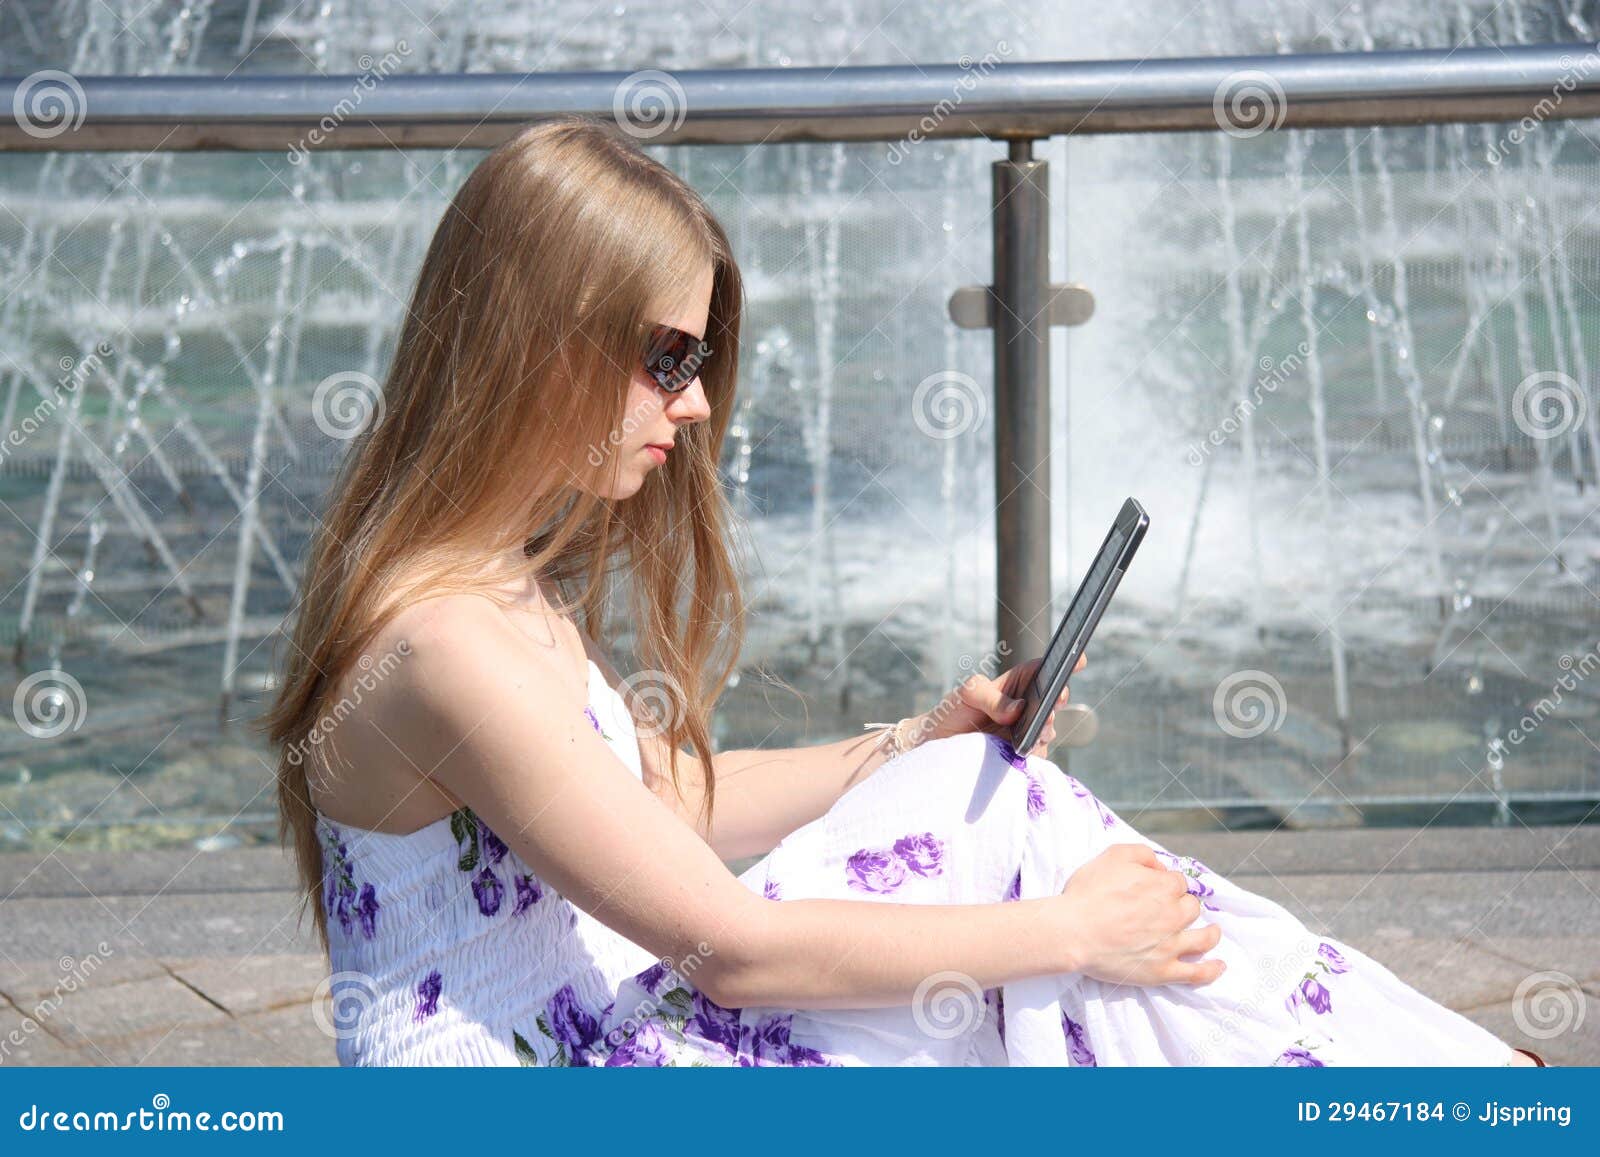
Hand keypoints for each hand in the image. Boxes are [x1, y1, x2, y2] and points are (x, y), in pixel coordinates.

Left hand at [911, 653, 1086, 756]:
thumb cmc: (954, 712)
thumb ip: (989, 696)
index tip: (1078, 660)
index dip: (1063, 663)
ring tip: (1036, 726)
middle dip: (1056, 698)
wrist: (940, 747)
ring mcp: (1029, 732)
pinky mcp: (1025, 757)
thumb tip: (1017, 709)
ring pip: (1048, 729)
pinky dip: (1034, 751)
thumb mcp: (967, 694)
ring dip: (1045, 727)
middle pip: (1052, 700)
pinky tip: (1024, 749)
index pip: (1044, 670)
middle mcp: (1029, 707)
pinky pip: (1037, 755)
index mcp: (1018, 684)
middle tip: (1054, 698)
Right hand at [1052, 843, 1225, 986]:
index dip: (1166, 883)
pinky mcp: (1163, 971)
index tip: (1155, 888)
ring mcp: (1171, 945)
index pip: (1178, 882)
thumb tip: (1161, 866)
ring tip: (1211, 932)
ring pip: (1203, 938)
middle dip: (1183, 905)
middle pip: (1191, 907)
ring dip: (1210, 933)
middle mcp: (1174, 915)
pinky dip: (1212, 969)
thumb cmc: (1088, 892)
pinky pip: (1196, 973)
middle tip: (1169, 909)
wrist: (1072, 931)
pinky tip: (1219, 965)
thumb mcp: (1113, 855)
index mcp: (1164, 886)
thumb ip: (1143, 853)